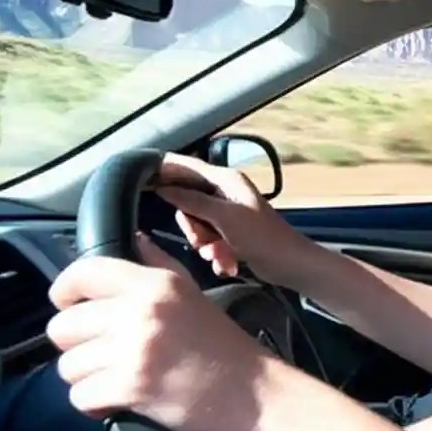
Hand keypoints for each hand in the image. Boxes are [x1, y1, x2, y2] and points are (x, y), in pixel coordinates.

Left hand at [46, 236, 276, 430]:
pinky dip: (95, 404)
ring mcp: (135, 349)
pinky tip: (118, 400)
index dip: (65, 290)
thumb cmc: (224, 347)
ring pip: (68, 365)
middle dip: (76, 345)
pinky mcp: (131, 387)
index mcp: (155, 285)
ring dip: (86, 377)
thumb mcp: (193, 294)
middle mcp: (142, 310)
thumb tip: (135, 239)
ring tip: (115, 378)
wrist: (254, 395)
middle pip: (63, 325)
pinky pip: (80, 396)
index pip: (84, 272)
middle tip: (102, 354)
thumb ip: (159, 265)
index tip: (69, 305)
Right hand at [154, 152, 313, 286]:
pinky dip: (216, 254)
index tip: (143, 179)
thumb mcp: (223, 217)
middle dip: (193, 228)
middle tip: (203, 241)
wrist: (288, 264)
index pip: (188, 166)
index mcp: (226, 180)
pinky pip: (209, 241)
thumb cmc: (261, 236)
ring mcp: (227, 214)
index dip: (165, 170)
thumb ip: (192, 201)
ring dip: (204, 245)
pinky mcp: (230, 234)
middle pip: (187, 203)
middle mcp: (225, 193)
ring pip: (196, 227)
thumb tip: (162, 188)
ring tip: (219, 254)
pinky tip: (227, 262)